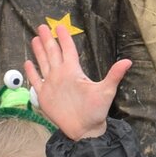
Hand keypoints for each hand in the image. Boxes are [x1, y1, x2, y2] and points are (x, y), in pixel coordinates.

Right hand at [26, 24, 127, 141]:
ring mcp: (52, 85)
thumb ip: (114, 75)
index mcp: (74, 72)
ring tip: (35, 39)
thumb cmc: (96, 111)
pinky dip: (31, 72)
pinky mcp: (44, 96)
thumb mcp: (106, 91)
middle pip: (53, 53)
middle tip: (43, 27)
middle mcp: (62, 75)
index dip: (64, 38)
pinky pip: (36, 81)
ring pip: (43, 63)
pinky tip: (27, 63)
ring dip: (39, 52)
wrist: (84, 129)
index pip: (68, 50)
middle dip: (48, 40)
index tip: (60, 27)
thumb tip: (128, 61)